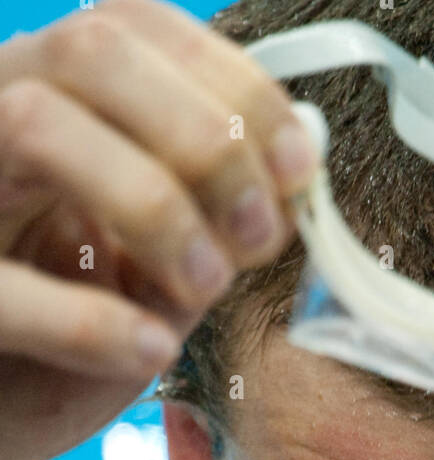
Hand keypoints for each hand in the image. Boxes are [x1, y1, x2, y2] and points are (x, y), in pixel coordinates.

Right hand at [0, 0, 316, 459]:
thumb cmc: (63, 349)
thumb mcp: (152, 279)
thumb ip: (213, 224)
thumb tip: (297, 168)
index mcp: (53, 103)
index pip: (139, 29)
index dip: (235, 85)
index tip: (301, 169)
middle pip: (93, 53)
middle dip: (205, 139)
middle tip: (258, 234)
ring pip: (34, 124)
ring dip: (152, 203)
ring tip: (206, 287)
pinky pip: (0, 288)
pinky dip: (86, 319)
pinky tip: (150, 349)